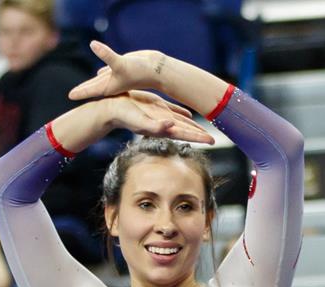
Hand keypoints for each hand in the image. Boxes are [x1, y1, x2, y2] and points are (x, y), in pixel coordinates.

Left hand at [68, 41, 166, 100]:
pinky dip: (102, 74)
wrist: (156, 69)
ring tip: (84, 88)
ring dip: (92, 84)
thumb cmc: (139, 70)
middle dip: (83, 91)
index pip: (89, 90)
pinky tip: (100, 72)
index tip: (69, 96)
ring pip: (100, 81)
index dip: (79, 92)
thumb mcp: (120, 63)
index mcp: (108, 86)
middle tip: (71, 95)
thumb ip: (106, 55)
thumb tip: (92, 44)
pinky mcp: (121, 68)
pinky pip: (108, 72)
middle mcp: (111, 83)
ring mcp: (116, 76)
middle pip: (93, 87)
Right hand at [91, 90, 213, 144]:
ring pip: (181, 121)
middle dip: (199, 134)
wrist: (110, 110)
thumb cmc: (123, 116)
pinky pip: (173, 111)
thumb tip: (170, 126)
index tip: (212, 140)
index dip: (198, 137)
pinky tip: (189, 114)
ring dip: (193, 126)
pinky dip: (182, 113)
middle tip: (214, 138)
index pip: (185, 133)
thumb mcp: (140, 121)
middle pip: (186, 130)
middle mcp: (163, 123)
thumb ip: (155, 126)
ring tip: (204, 130)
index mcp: (162, 128)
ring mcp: (160, 115)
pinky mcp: (155, 107)